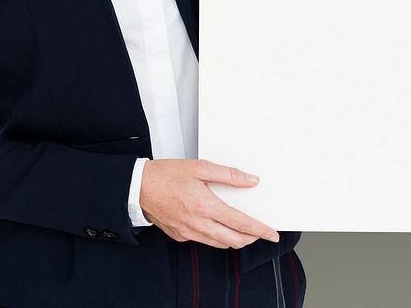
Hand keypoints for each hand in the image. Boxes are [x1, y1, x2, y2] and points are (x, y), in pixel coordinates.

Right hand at [139, 158, 279, 247]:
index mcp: (206, 206)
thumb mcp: (200, 167)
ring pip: (219, 243)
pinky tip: (217, 226)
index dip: (259, 230)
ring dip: (234, 239)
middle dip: (250, 238)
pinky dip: (216, 236)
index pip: (241, 223)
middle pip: (233, 239)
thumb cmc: (166, 175)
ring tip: (241, 230)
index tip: (271, 233)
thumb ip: (228, 175)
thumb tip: (250, 180)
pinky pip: (204, 240)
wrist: (138, 187)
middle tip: (259, 232)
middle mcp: (198, 224)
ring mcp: (188, 232)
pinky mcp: (180, 235)